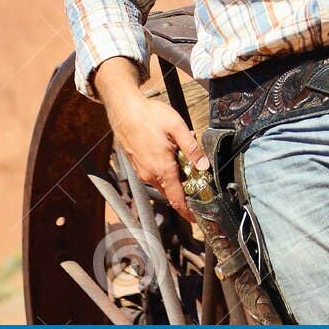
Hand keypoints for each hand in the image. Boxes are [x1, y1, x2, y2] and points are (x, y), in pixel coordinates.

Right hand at [105, 92, 206, 222]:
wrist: (124, 109)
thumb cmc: (149, 115)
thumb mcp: (177, 127)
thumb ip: (192, 148)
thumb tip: (204, 166)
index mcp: (162, 168)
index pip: (177, 199)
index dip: (188, 212)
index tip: (197, 219)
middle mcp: (150, 174)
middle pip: (171, 192)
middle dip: (186, 192)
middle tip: (200, 186)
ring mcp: (141, 171)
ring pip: (163, 182)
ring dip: (176, 178)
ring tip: (186, 161)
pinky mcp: (137, 164)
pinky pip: (154, 174)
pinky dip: (166, 171)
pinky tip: (172, 154)